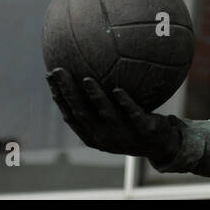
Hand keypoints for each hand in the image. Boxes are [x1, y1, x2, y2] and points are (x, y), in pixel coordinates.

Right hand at [46, 68, 180, 165]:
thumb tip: (82, 65)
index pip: (69, 114)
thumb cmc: (129, 124)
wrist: (159, 143)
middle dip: (68, 91)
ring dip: (95, 96)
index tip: (49, 75)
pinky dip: (125, 102)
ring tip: (87, 79)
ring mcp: (123, 135)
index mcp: (92, 134)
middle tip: (59, 70)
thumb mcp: (110, 117)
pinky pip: (133, 114)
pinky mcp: (142, 131)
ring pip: (106, 113)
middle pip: (81, 112)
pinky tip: (118, 89)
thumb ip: (95, 100)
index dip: (58, 95)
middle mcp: (104, 137)